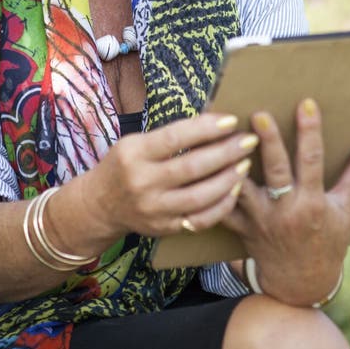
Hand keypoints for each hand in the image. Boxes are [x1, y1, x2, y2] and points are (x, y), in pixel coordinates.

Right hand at [81, 113, 258, 242]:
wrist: (100, 205)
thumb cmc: (124, 165)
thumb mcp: (135, 142)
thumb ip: (167, 136)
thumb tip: (211, 120)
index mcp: (134, 153)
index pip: (175, 137)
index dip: (205, 128)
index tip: (231, 120)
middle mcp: (143, 182)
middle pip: (192, 167)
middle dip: (226, 152)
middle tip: (249, 140)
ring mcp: (154, 209)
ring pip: (201, 196)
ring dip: (229, 179)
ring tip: (245, 163)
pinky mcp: (165, 228)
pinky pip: (200, 220)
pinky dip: (222, 206)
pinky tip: (235, 190)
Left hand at [222, 98, 349, 305]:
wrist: (301, 283)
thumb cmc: (327, 239)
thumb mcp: (345, 208)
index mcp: (312, 203)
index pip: (313, 161)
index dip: (310, 132)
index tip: (306, 104)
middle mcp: (286, 211)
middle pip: (276, 171)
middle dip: (268, 142)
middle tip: (259, 114)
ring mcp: (261, 220)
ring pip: (244, 190)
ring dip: (234, 166)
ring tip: (224, 138)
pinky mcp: (241, 228)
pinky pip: (223, 210)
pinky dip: (214, 193)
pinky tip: (204, 169)